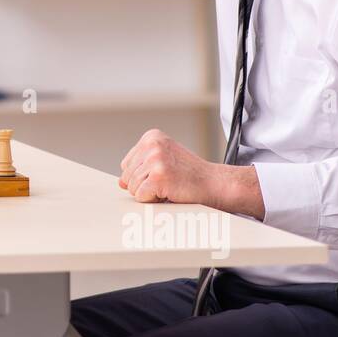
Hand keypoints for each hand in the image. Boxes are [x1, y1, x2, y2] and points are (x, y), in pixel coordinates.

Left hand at [118, 129, 263, 217]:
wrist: (216, 183)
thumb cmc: (191, 175)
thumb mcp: (164, 161)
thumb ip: (141, 167)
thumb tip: (121, 182)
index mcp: (151, 137)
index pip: (126, 164)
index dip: (143, 176)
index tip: (164, 173)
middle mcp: (152, 144)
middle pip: (127, 176)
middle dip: (144, 185)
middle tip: (169, 182)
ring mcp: (155, 159)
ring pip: (133, 188)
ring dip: (151, 193)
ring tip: (171, 186)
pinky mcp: (158, 176)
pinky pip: (141, 196)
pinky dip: (154, 200)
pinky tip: (171, 192)